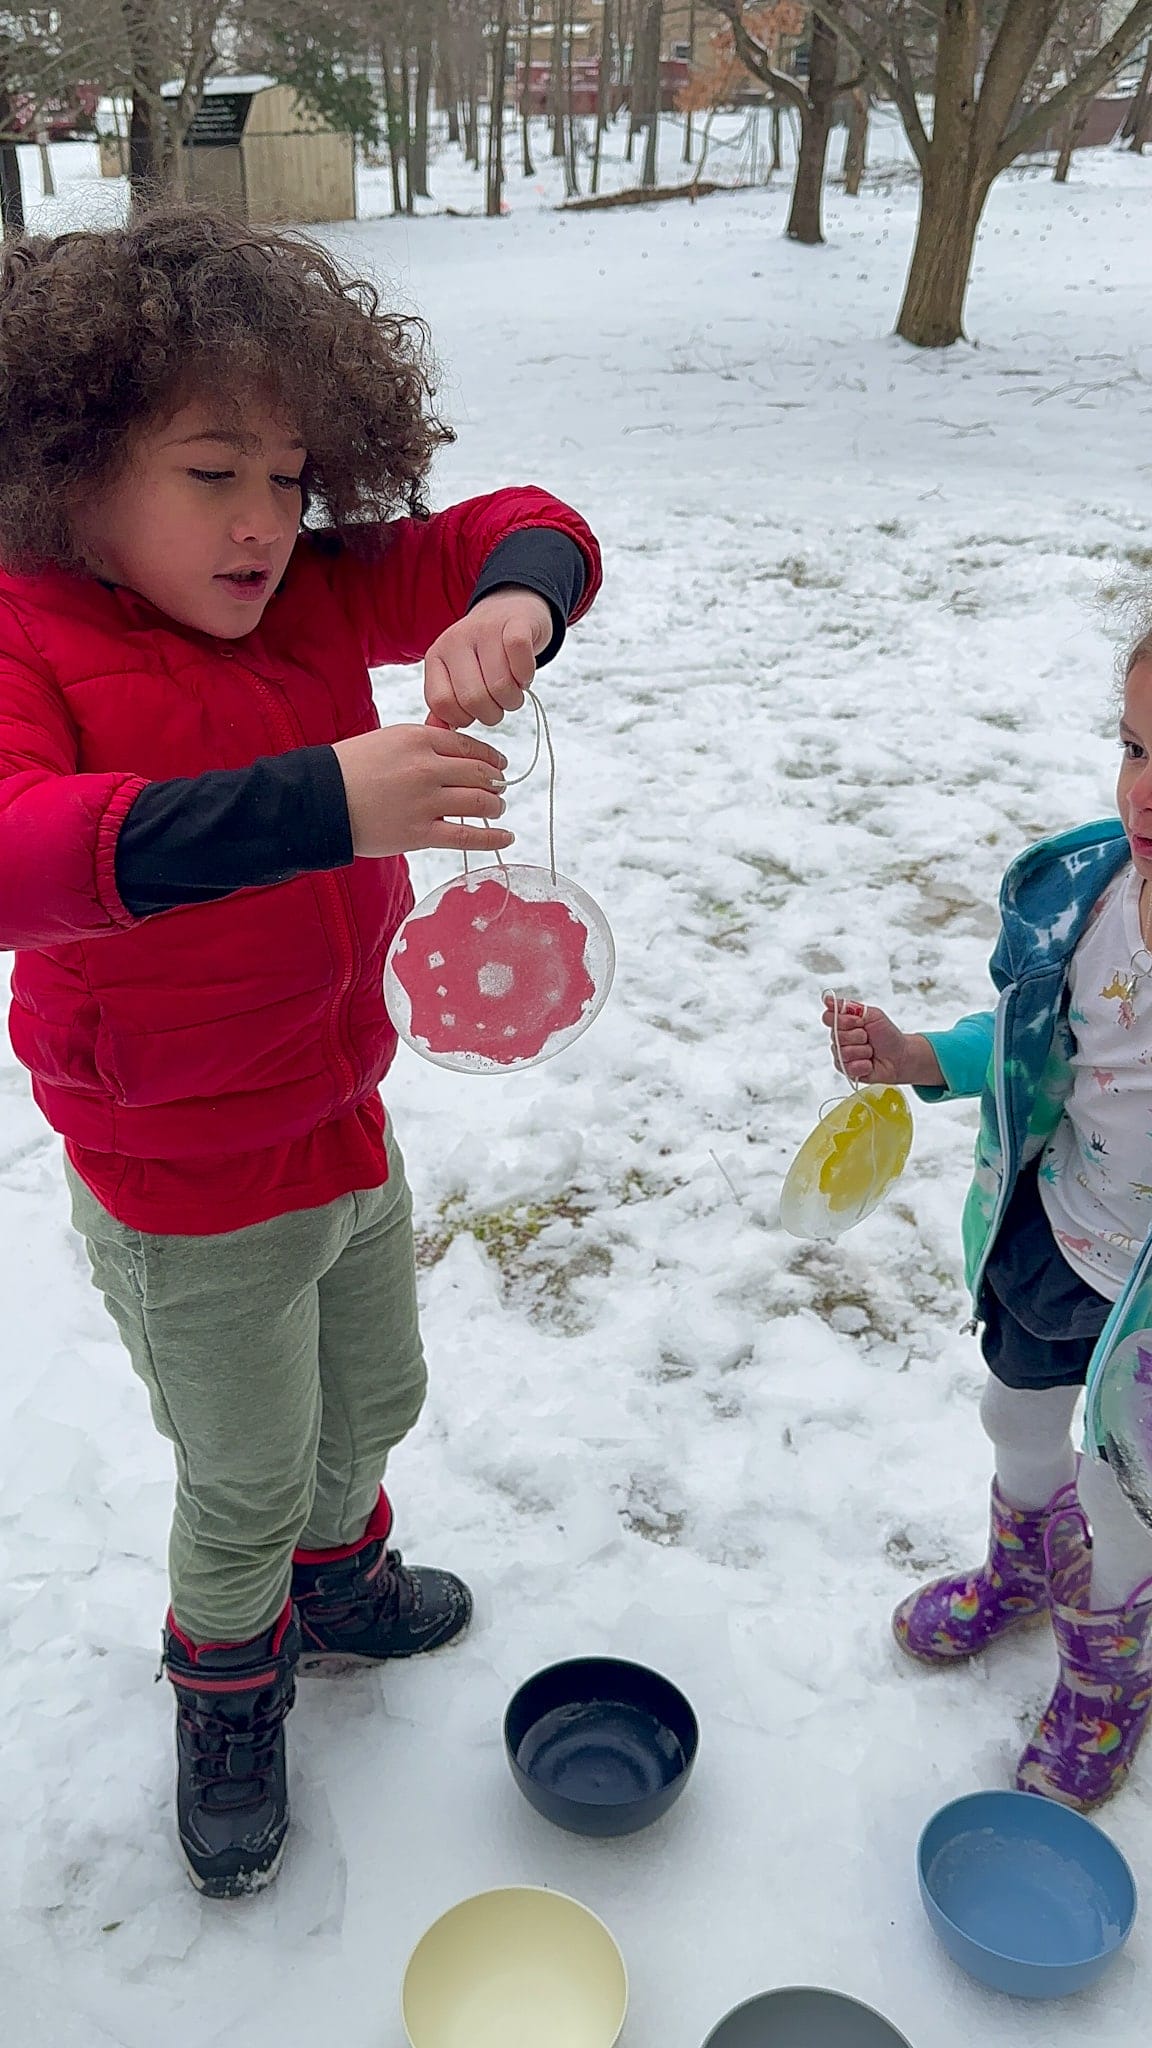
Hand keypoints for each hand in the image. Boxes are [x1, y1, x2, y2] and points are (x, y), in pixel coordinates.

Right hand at [331, 724, 512, 857]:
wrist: (319, 800)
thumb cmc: (349, 769)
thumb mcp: (387, 740)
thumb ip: (423, 741)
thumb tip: (452, 741)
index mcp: (419, 739)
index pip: (469, 747)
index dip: (490, 758)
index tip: (498, 765)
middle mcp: (427, 768)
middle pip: (480, 774)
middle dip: (496, 782)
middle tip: (499, 788)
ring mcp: (426, 802)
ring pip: (480, 802)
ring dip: (495, 806)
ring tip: (497, 809)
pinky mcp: (420, 833)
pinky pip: (467, 836)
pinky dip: (493, 838)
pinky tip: (506, 837)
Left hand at [424, 589, 552, 728]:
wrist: (511, 607)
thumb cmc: (485, 652)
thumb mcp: (457, 674)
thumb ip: (448, 703)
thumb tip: (438, 732)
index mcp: (436, 656)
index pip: (442, 703)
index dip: (463, 719)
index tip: (475, 712)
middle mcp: (456, 640)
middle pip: (473, 699)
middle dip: (492, 714)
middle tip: (499, 704)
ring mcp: (485, 629)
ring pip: (499, 685)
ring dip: (513, 699)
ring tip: (513, 690)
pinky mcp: (515, 623)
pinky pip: (519, 660)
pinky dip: (526, 676)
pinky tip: (524, 675)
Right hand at [820, 995, 943, 1088]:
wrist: (900, 1056)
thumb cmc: (887, 1035)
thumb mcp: (872, 1014)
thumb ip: (848, 1006)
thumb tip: (827, 999)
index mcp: (844, 1023)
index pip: (828, 1018)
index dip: (845, 1021)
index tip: (858, 1021)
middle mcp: (840, 1039)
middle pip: (836, 1036)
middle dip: (858, 1036)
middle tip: (868, 1038)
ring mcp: (842, 1055)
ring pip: (843, 1052)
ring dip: (863, 1051)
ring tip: (871, 1051)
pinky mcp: (846, 1070)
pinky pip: (848, 1067)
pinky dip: (864, 1065)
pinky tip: (869, 1063)